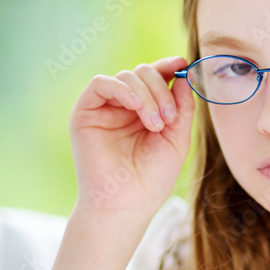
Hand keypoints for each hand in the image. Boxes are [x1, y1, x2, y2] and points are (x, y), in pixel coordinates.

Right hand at [69, 56, 194, 219]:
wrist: (126, 205)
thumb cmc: (152, 178)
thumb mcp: (177, 138)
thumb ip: (182, 106)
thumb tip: (184, 73)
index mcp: (147, 111)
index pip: (156, 78)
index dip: (169, 67)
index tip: (183, 64)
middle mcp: (125, 106)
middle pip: (143, 72)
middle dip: (162, 89)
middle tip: (169, 118)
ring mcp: (105, 108)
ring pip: (127, 76)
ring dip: (148, 95)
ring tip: (156, 124)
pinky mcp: (85, 113)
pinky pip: (101, 84)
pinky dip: (122, 89)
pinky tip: (135, 105)